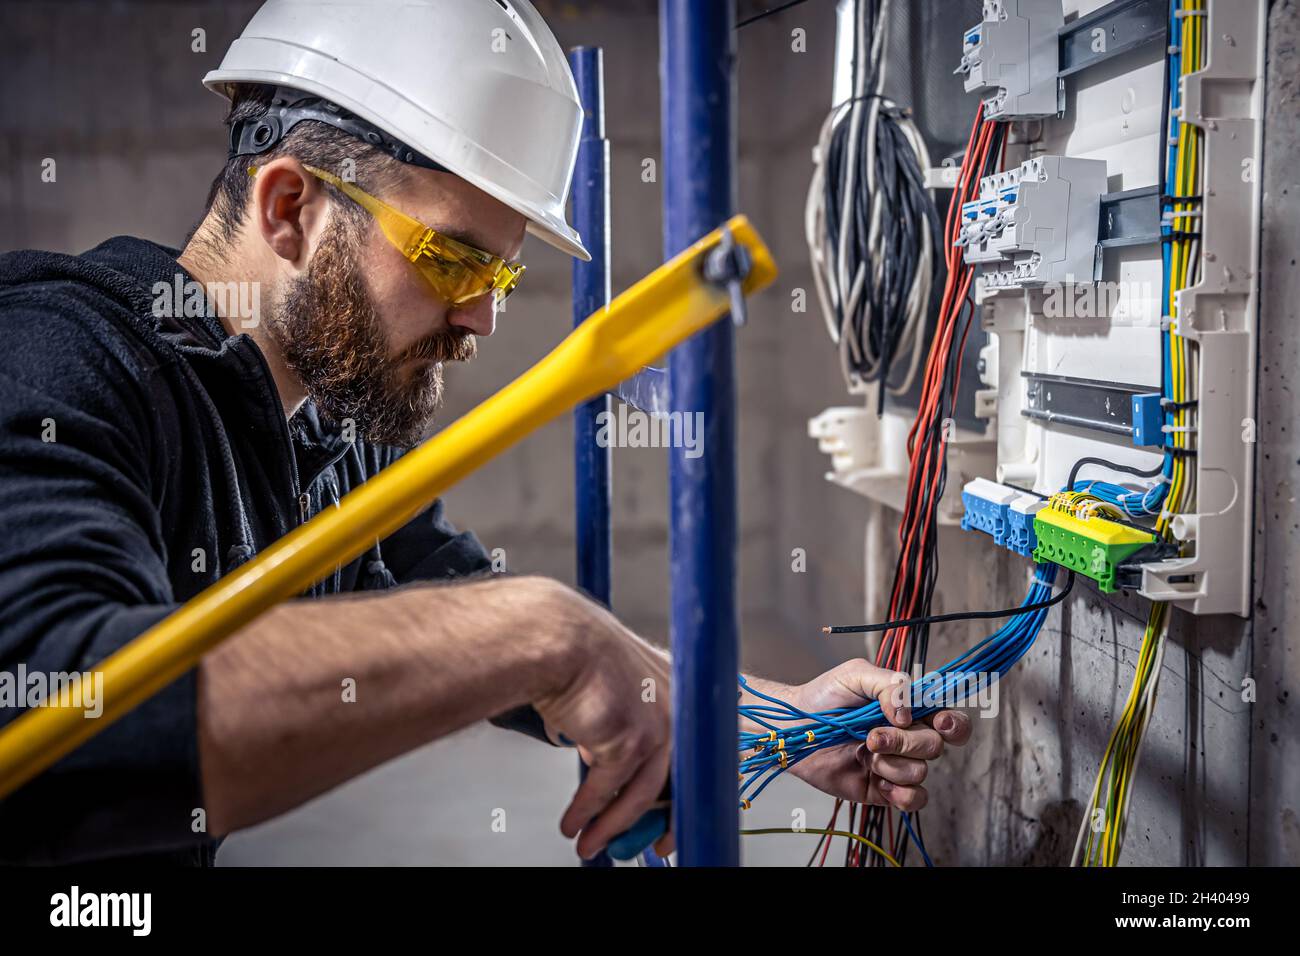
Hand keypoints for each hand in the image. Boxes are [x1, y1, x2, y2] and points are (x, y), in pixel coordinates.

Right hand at [526, 579, 672, 858]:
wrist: (557, 637)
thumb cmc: (577, 653)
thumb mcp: (613, 690)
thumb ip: (621, 727)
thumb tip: (605, 768)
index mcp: (680, 691)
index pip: (695, 753)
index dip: (684, 795)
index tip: (672, 825)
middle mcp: (679, 708)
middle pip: (681, 782)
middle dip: (662, 824)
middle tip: (651, 849)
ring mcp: (659, 725)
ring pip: (640, 796)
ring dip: (610, 826)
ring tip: (588, 843)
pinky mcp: (630, 740)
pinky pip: (605, 790)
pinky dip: (585, 812)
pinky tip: (571, 824)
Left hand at [748, 659, 971, 810]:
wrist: (792, 729)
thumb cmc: (823, 697)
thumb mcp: (856, 675)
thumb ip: (890, 684)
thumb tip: (908, 714)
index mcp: (908, 709)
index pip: (949, 719)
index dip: (953, 723)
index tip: (939, 722)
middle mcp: (907, 737)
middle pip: (935, 746)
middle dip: (906, 742)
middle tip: (872, 736)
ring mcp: (896, 764)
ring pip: (921, 772)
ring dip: (893, 764)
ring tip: (864, 754)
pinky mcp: (883, 790)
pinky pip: (913, 800)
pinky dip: (901, 794)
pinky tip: (879, 781)